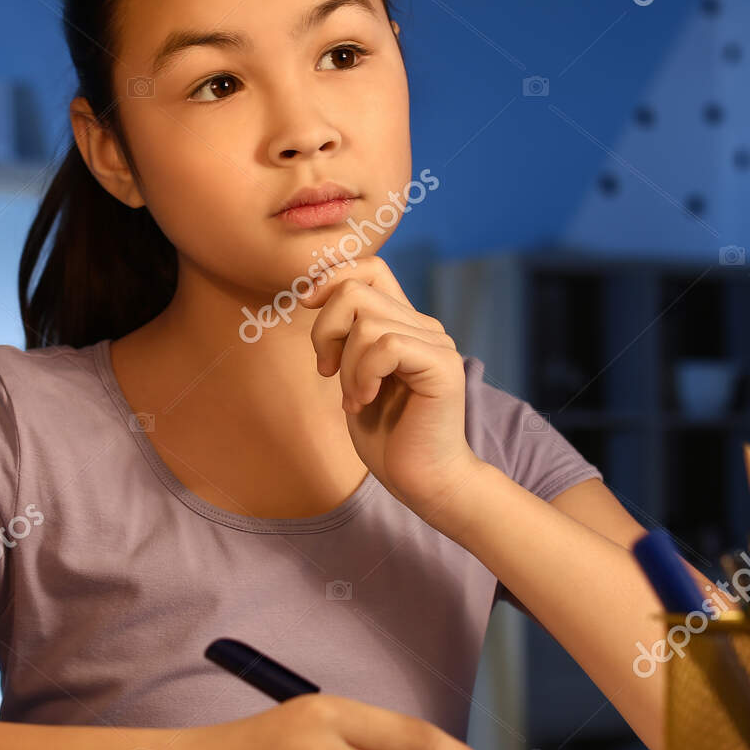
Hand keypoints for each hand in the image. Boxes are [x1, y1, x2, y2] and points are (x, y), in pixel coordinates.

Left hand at [298, 255, 484, 518]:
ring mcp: (437, 343)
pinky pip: (385, 346)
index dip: (331, 278)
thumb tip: (313, 296)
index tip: (306, 307)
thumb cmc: (387, 437)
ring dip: (347, 366)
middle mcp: (424, 326)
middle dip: (325, 331)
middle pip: (356, 290)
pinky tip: (366, 402)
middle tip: (327, 372)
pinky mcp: (442, 366)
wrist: (422, 481)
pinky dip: (364, 376)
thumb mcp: (353, 376)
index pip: (370, 268)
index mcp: (404, 324)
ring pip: (367, 323)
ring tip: (355, 399)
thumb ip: (346, 338)